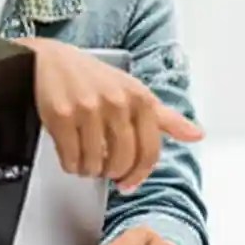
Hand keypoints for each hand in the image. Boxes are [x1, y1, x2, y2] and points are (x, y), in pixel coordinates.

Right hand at [16, 38, 203, 191]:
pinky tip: (71, 154)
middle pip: (121, 162)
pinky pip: (71, 159)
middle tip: (103, 167)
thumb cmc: (93, 79)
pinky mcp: (61, 116)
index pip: (149, 152)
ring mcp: (88, 109)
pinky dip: (71, 165)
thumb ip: (165, 118)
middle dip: (111, 172)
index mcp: (139, 98)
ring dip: (89, 169)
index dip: (139, 174)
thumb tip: (197, 135)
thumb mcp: (133, 92)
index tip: (129, 183)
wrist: (48, 61)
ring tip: (85, 157)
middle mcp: (116, 102)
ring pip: (94, 164)